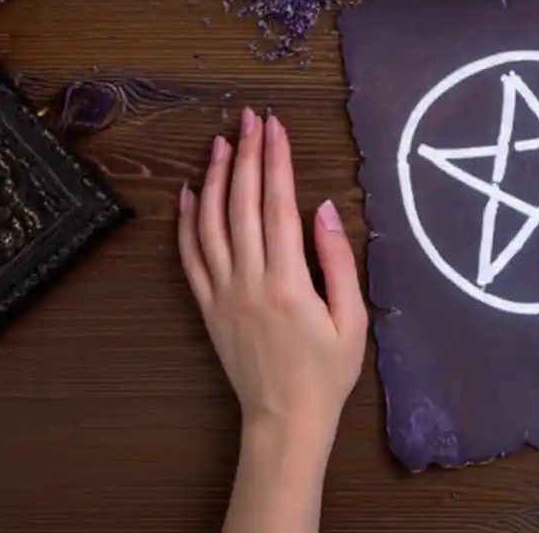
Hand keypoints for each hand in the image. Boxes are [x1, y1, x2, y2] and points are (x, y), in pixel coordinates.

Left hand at [176, 107, 367, 444]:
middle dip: (247, 156)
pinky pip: (189, 257)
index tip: (275, 126)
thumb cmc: (328, 373)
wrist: (284, 420)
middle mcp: (248, 281)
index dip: (276, 161)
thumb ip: (339, 261)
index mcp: (289, 282)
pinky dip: (186, 221)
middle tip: (249, 118)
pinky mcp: (206, 307)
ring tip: (220, 142)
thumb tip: (324, 209)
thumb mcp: (352, 319)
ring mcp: (221, 293)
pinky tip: (189, 192)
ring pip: (210, 224)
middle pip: (243, 205)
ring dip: (215, 179)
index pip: (279, 206)